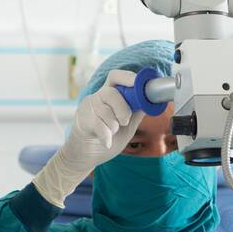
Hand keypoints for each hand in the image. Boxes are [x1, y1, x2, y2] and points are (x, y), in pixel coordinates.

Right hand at [31, 70, 144, 206]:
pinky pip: (98, 125)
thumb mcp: (127, 126)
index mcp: (109, 95)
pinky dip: (106, 137)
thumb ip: (136, 113)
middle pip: (111, 93)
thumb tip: (149, 101)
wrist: (87, 155)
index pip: (115, 77)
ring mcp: (88, 108)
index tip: (136, 82)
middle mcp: (97, 97)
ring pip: (105, 111)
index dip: (126, 77)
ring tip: (111, 133)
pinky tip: (106, 142)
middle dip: (123, 109)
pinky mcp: (82, 121)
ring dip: (113, 126)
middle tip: (125, 121)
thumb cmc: (107, 137)